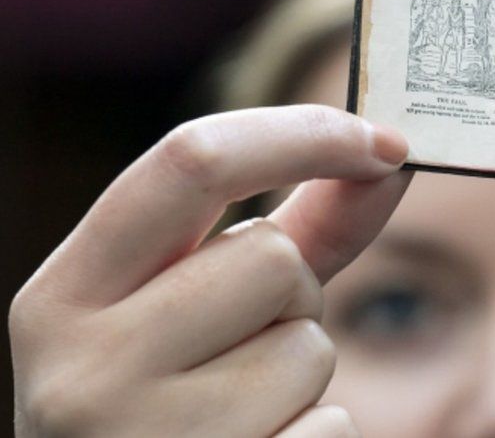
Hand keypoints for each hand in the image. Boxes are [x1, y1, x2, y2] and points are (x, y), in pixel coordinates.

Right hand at [10, 105, 410, 436]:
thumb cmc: (168, 400)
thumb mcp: (194, 308)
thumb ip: (294, 228)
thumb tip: (386, 156)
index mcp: (63, 296)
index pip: (191, 162)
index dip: (305, 133)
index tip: (384, 140)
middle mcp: (82, 369)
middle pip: (271, 258)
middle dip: (292, 294)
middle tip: (237, 348)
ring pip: (310, 346)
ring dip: (303, 373)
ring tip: (235, 411)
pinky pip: (330, 426)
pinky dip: (315, 435)